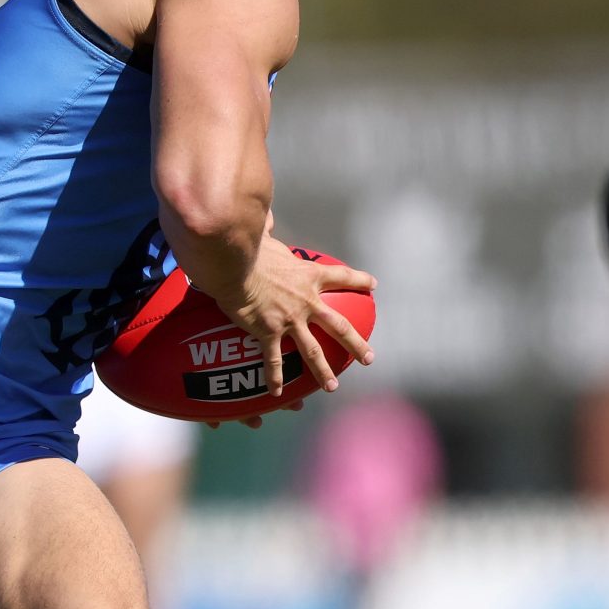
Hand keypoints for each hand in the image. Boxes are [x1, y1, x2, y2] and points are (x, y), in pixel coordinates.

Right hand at [218, 233, 374, 398]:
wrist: (234, 267)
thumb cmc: (250, 248)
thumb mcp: (267, 237)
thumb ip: (270, 228)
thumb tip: (265, 214)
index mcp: (309, 276)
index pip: (341, 277)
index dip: (359, 281)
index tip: (374, 285)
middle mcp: (306, 301)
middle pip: (338, 325)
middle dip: (356, 344)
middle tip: (369, 358)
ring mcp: (289, 320)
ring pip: (312, 350)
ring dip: (324, 370)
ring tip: (333, 386)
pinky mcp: (268, 332)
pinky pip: (273, 360)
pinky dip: (275, 378)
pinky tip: (277, 394)